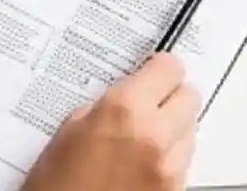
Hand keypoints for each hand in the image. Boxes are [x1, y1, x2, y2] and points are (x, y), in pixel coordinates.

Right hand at [23, 54, 200, 190]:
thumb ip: (104, 108)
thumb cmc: (54, 190)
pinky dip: (171, 157)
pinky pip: (185, 161)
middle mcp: (155, 135)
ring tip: (142, 139)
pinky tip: (144, 164)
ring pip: (191, 129)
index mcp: (124, 111)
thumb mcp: (67, 135)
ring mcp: (170, 167)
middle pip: (190, 96)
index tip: (152, 70)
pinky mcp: (176, 190)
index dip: (160, 68)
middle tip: (150, 102)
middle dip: (172, 96)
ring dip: (173, 128)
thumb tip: (125, 98)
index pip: (169, 68)